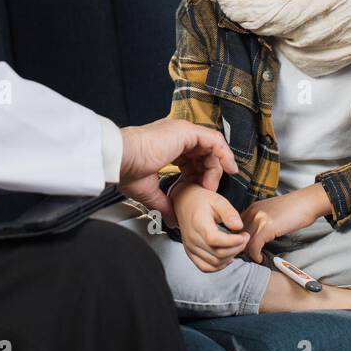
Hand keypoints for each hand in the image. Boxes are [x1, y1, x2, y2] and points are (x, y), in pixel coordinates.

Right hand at [119, 118, 237, 222]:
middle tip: (207, 191)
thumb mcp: (149, 190)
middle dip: (209, 174)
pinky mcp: (188, 132)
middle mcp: (176, 137)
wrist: (122, 159)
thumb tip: (172, 218)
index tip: (200, 191)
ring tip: (211, 186)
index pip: (192, 159)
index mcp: (167, 147)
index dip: (199, 176)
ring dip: (216, 168)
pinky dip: (224, 154)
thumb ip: (164, 202)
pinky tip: (229, 168)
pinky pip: (215, 141)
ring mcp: (183, 132)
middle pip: (204, 154)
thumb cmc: (128, 169)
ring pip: (211, 148)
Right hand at [171, 182, 249, 271]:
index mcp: (198, 223)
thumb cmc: (201, 201)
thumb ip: (229, 213)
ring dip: (230, 257)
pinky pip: (205, 267)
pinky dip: (219, 266)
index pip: (214, 240)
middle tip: (245, 238)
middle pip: (217, 254)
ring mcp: (190, 247)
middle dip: (236, 248)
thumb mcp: (218, 200)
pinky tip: (227, 257)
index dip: (232, 241)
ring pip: (214, 263)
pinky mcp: (190, 253)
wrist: (184, 202)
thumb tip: (239, 226)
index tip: (244, 235)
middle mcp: (192, 238)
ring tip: (237, 245)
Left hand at [240, 184, 332, 263]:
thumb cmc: (295, 208)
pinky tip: (261, 258)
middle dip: (241, 248)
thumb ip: (261, 222)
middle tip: (248, 257)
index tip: (245, 249)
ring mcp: (259, 219)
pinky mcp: (267, 228)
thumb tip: (256, 238)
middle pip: (238, 235)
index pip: (235, 227)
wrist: (308, 202)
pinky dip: (256, 256)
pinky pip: (254, 247)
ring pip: (244, 242)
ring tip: (255, 258)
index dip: (238, 240)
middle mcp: (252, 212)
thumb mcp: (272, 212)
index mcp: (253, 208)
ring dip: (248, 254)